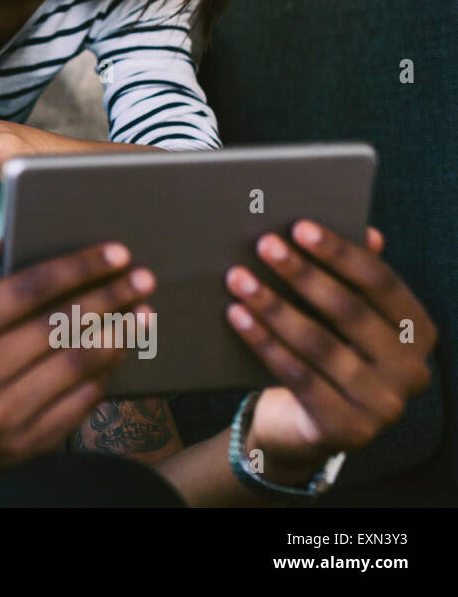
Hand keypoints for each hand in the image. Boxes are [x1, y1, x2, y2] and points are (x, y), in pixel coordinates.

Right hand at [0, 238, 155, 505]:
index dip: (76, 268)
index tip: (115, 254)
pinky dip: (107, 372)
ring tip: (143, 313)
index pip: (25, 290)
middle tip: (144, 279)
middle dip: (109, 297)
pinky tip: (121, 351)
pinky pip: (81, 401)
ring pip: (77, 364)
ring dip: (118, 335)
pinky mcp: (27, 443)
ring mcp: (1, 414)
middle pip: (58, 325)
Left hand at [224, 222, 435, 483]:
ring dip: (274, 306)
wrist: (306, 427)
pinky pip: (298, 376)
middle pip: (349, 311)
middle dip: (302, 274)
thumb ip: (355, 279)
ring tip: (239, 278)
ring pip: (319, 344)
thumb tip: (366, 231)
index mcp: (418, 332)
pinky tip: (237, 316)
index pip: (381, 283)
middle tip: (264, 245)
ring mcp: (383, 405)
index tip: (300, 227)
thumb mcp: (344, 319)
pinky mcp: (347, 429)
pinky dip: (264, 342)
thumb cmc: (327, 354)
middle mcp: (412, 371)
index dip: (340, 253)